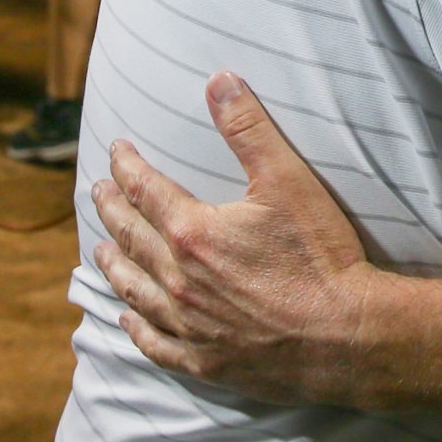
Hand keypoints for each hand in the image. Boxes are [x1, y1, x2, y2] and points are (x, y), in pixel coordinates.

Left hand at [93, 72, 395, 407]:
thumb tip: (218, 82)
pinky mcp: (204, 360)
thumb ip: (249, 129)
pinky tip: (126, 317)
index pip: (145, 191)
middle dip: (112, 210)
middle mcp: (178, 280)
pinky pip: (154, 343)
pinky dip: (135, 327)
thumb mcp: (289, 180)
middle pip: (131, 238)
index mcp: (193, 233)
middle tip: (97, 191)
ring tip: (100, 250)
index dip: (127, 167)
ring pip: (134, 290)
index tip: (116, 151)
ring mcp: (188, 324)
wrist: (344, 334)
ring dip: (114, 265)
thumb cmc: (320, 256)